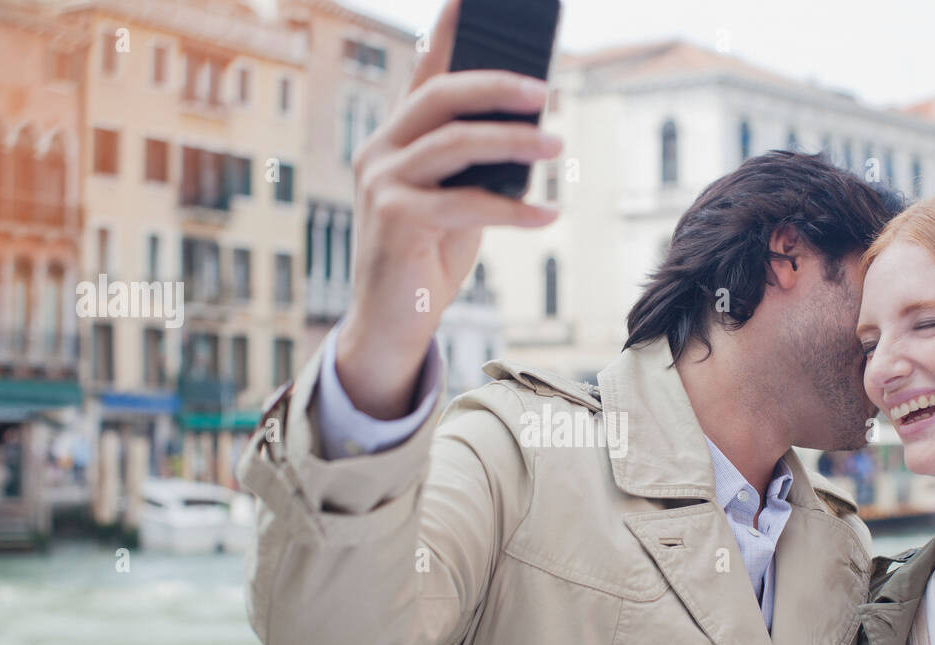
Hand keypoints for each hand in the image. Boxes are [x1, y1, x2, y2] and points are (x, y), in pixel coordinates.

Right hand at [336, 0, 560, 419]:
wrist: (391, 323)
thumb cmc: (427, 258)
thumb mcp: (455, 200)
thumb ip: (476, 165)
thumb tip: (531, 133)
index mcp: (395, 138)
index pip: (424, 71)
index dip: (449, 30)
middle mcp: (379, 151)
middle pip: (442, 95)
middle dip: (499, 87)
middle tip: (546, 91)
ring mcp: (381, 183)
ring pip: (455, 143)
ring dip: (514, 143)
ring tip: (555, 148)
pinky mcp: (394, 220)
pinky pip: (467, 204)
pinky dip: (514, 210)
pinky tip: (547, 215)